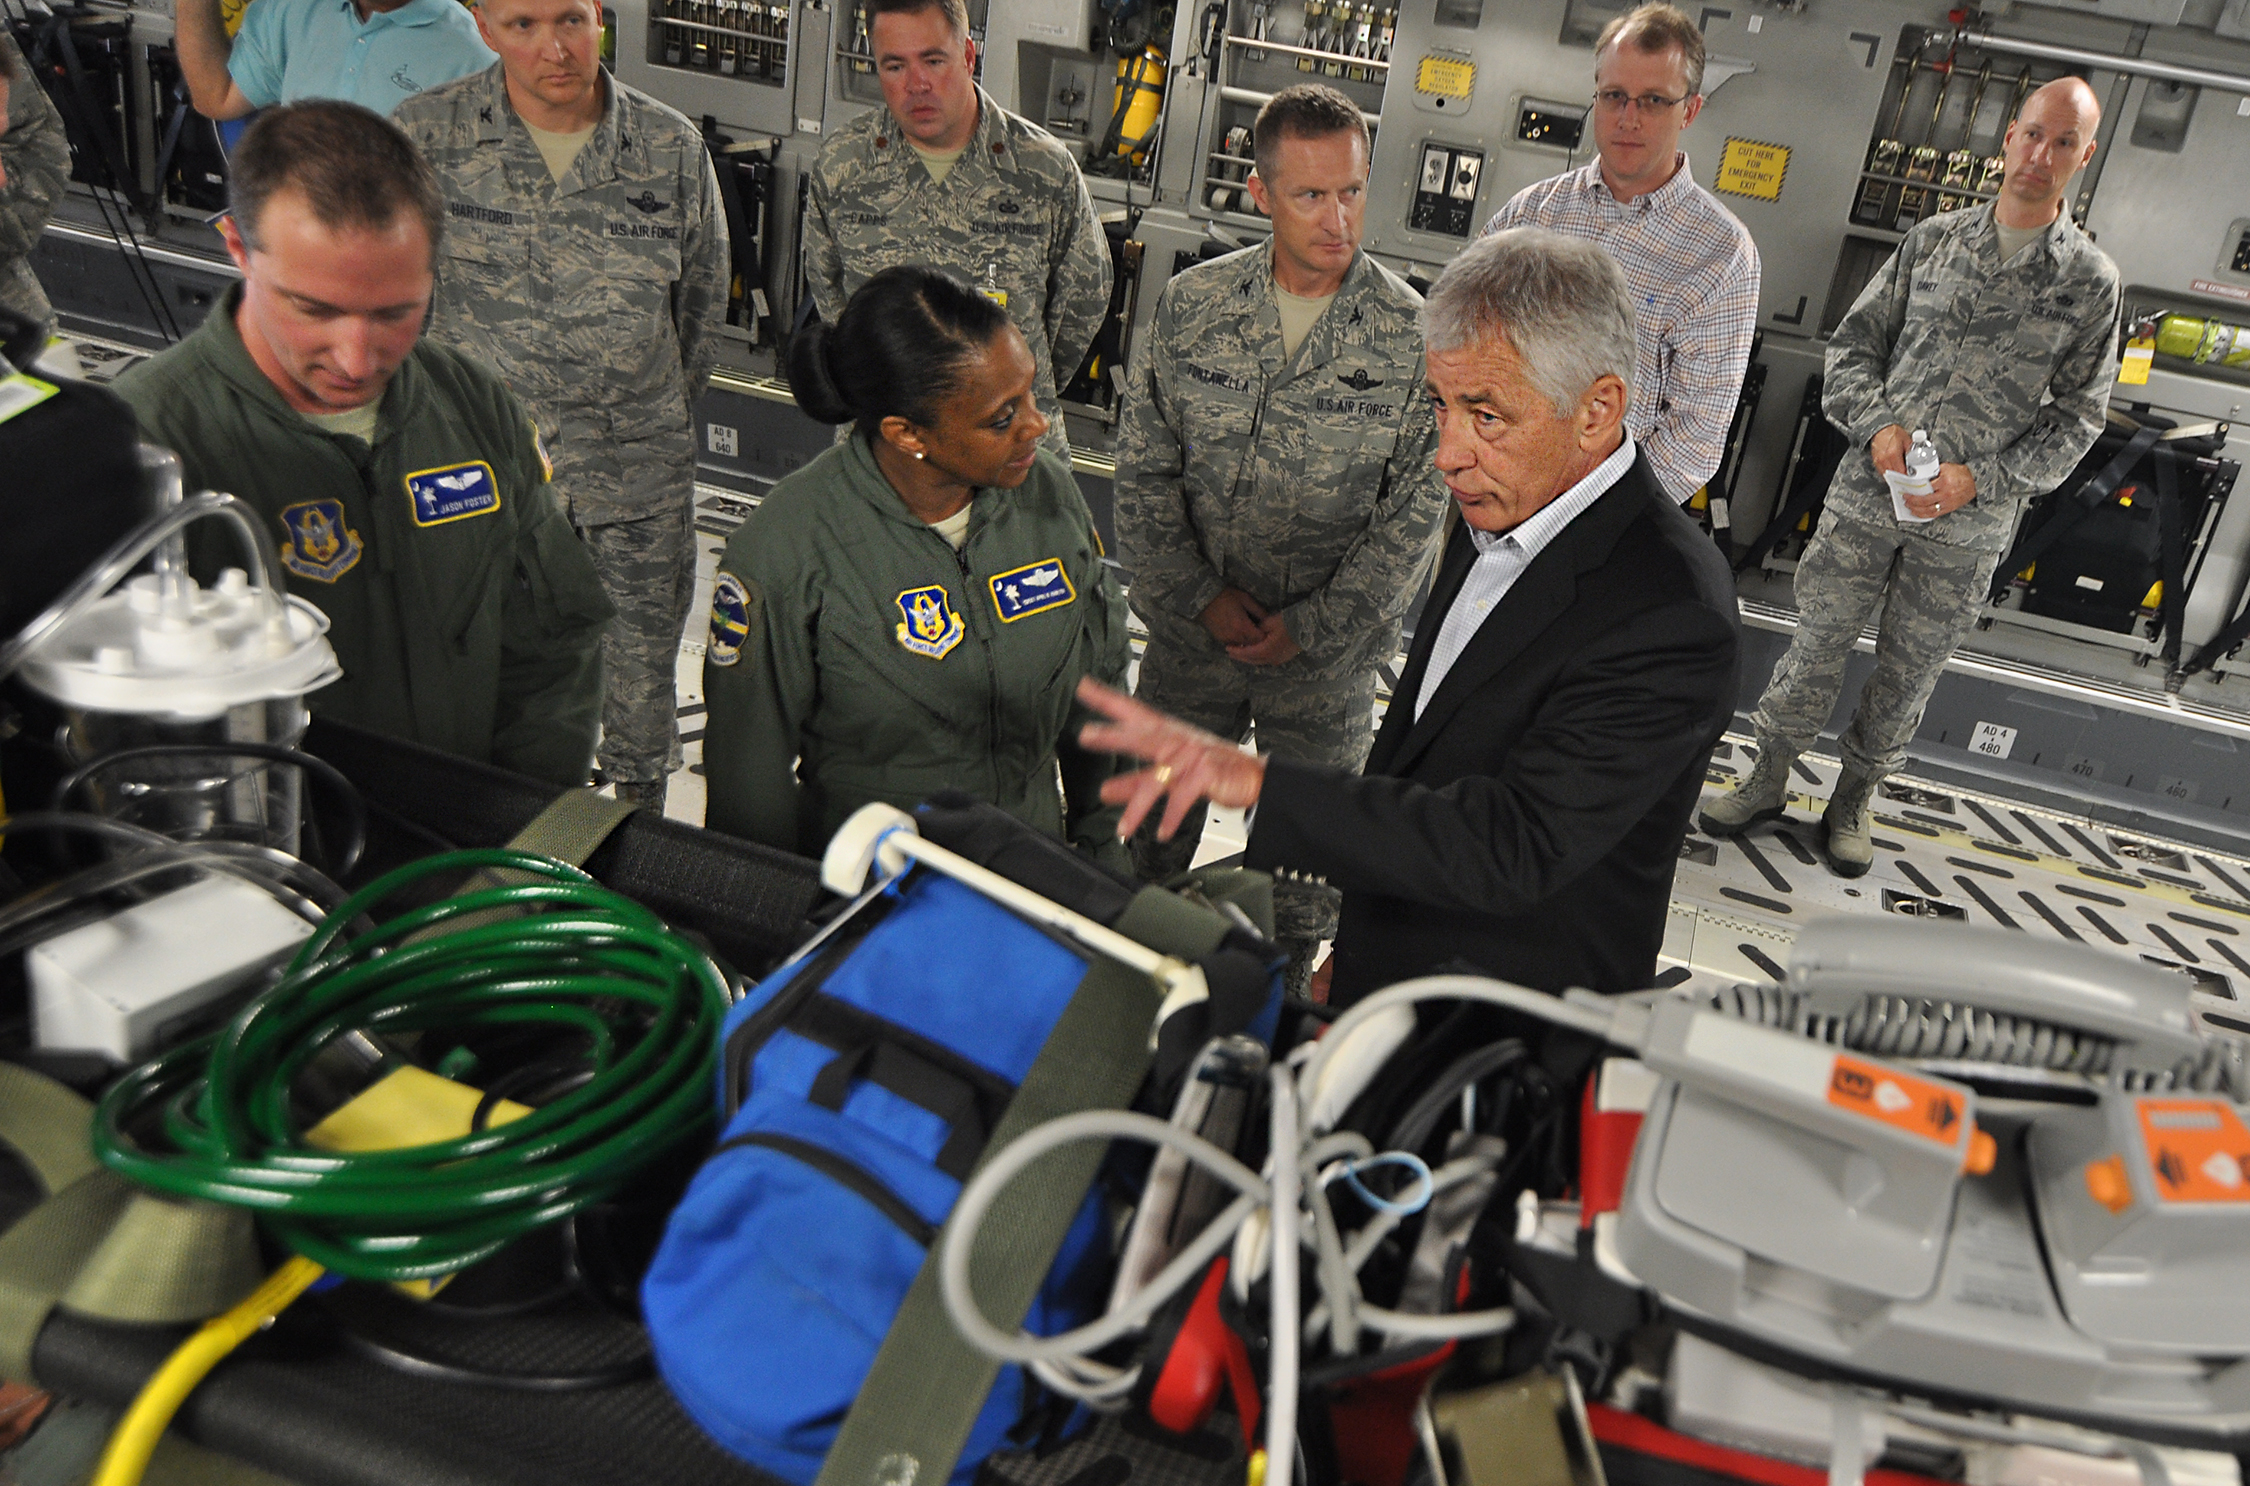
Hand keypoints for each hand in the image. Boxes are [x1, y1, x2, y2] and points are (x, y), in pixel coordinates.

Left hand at [1076, 678, 1266, 842]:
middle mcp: (1175, 740)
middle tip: (1087, 735)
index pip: (1131, 712)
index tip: (1083, 688)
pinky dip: (1172, 817)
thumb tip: (1103, 792)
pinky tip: (1162, 832)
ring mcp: (1191, 756)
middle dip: (1113, 736)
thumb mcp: (1167, 775)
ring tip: (1123, 826)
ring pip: (1158, 776)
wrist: (1251, 776)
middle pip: (1140, 736)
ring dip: (1137, 803)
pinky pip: (1184, 797)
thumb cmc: (1208, 769)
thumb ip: (1134, 784)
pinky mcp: (1206, 774)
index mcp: (1164, 734)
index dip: (1107, 699)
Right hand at [1198, 588, 1267, 647]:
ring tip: (1249, 631)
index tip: (1266, 628)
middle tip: (1259, 630)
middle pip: (1252, 644)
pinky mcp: (1219, 638)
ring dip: (1247, 641)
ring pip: (1242, 645)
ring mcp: (1226, 639)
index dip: (1265, 634)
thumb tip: (1269, 618)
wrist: (1204, 598)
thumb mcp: (1245, 599)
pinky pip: (1232, 643)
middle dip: (1257, 639)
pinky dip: (1237, 640)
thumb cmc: (1226, 596)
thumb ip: (1258, 610)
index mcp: (1243, 626)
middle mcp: (1235, 636)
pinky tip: (1238, 631)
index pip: (1260, 638)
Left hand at [1225, 612, 1302, 665]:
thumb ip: (1256, 630)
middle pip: (1252, 660)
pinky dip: (1258, 657)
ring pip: (1260, 661)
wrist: (1308, 626)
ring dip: (1249, 657)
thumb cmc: (1288, 622)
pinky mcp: (1284, 658)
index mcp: (1267, 650)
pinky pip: (1267, 660)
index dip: (1237, 652)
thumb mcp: (1269, 622)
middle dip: (1241, 656)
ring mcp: (1279, 660)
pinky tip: (1255, 652)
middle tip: (1231, 652)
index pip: (1247, 653)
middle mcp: (1272, 659)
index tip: (1227, 648)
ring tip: (1241, 652)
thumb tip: (1250, 633)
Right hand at [1869, 424, 1909, 477]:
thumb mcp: (1907, 440)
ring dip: (1895, 476)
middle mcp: (1884, 459)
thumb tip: (1916, 461)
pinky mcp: (1876, 462)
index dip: (1908, 476)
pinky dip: (1889, 473)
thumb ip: (1911, 451)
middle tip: (1908, 478)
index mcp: (1893, 454)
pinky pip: (1883, 472)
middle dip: (1902, 477)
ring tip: (1901, 475)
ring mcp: (1879, 461)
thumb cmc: (1893, 433)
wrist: (1881, 429)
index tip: (1912, 477)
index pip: (1901, 471)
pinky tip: (1894, 471)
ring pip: (1888, 475)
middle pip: (1894, 475)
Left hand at [1904, 462, 1976, 519]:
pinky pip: (1935, 514)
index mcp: (1944, 482)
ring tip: (1909, 507)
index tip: (1907, 490)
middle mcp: (1946, 493)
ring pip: (1928, 509)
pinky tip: (1918, 513)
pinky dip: (1925, 515)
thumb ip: (1934, 472)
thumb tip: (1920, 477)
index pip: (1925, 487)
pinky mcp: (1949, 508)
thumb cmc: (1961, 474)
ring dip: (1916, 510)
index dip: (1914, 490)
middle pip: (1924, 500)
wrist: (1975, 481)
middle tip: (1905, 499)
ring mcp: (1948, 502)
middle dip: (1912, 501)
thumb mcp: (1947, 468)